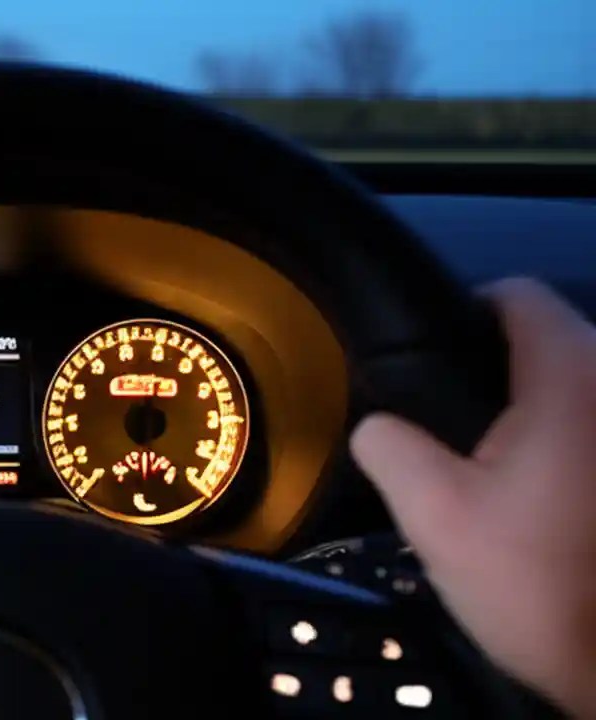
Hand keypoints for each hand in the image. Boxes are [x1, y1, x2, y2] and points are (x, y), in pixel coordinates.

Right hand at [352, 278, 595, 717]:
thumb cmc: (538, 578)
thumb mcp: (433, 515)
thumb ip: (388, 449)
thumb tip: (375, 426)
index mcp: (570, 375)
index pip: (517, 296)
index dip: (462, 315)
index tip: (427, 368)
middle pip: (549, 344)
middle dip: (496, 380)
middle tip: (450, 436)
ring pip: (576, 396)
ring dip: (537, 422)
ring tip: (496, 476)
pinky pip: (591, 435)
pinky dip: (567, 453)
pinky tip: (546, 505)